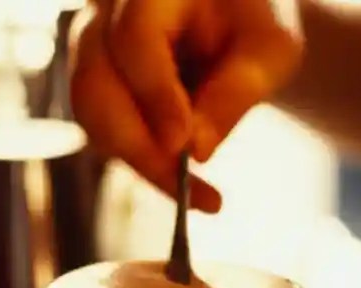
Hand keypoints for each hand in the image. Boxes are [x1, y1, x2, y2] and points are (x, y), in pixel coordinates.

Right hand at [70, 0, 303, 211]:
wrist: (239, 23)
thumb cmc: (256, 25)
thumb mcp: (270, 50)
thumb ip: (236, 90)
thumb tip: (196, 149)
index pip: (134, 38)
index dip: (154, 95)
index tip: (183, 146)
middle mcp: (105, 10)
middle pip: (94, 83)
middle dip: (140, 146)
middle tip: (190, 191)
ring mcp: (91, 47)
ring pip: (92, 117)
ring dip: (143, 163)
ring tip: (206, 197)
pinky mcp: (94, 84)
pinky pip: (105, 132)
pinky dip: (144, 163)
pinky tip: (190, 189)